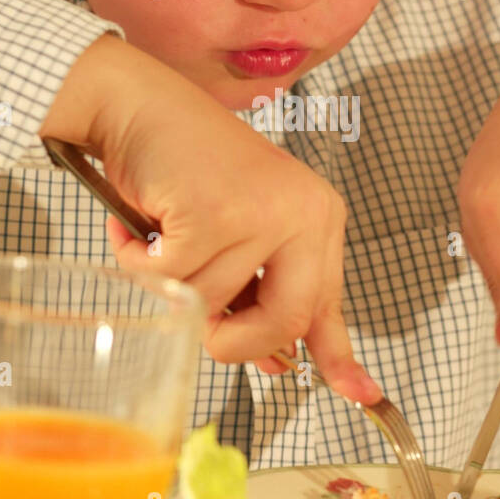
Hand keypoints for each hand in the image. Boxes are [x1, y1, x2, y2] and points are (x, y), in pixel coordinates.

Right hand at [40, 34, 381, 404]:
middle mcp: (305, 212)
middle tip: (202, 320)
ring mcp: (263, 211)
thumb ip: (266, 293)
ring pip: (212, 306)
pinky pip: (172, 282)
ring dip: (170, 287)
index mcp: (319, 218)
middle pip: (285, 323)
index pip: (329, 304)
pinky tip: (138, 226)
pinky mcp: (214, 212)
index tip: (362, 394)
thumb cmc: (185, 167)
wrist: (138, 104)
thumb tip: (283, 364)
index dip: (338, 357)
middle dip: (233, 341)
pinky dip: (139, 263)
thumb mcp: (243, 233)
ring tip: (159, 239)